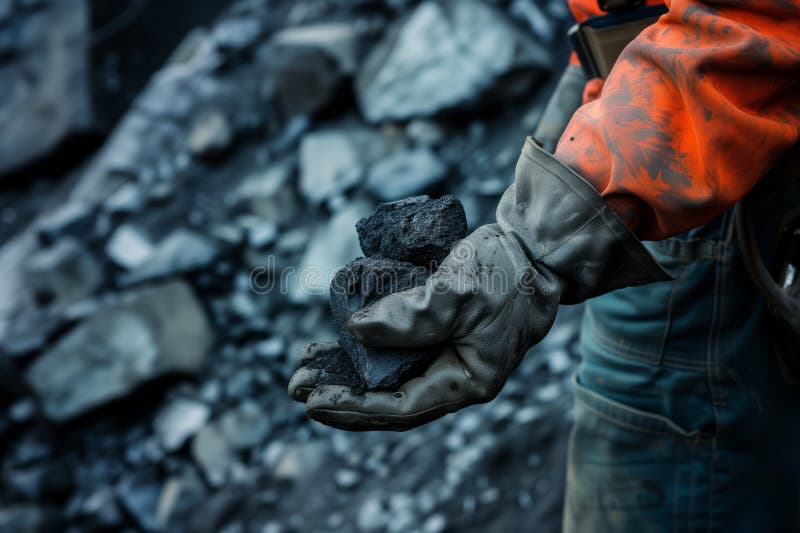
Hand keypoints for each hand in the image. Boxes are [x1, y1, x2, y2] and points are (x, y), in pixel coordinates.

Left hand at [291, 224, 564, 430]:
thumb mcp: (459, 293)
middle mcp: (455, 377)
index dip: (352, 408)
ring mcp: (447, 355)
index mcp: (467, 382)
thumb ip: (410, 317)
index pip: (400, 409)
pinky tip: (340, 337)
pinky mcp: (440, 332)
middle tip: (296, 385)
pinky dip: (366, 347)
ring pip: (389, 375)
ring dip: (348, 371)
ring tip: (307, 363)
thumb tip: (356, 330)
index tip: (311, 399)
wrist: (535, 247)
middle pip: (389, 398)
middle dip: (341, 393)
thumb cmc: (507, 272)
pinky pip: (397, 349)